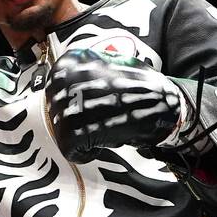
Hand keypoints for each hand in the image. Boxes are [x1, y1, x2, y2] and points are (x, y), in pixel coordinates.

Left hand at [47, 48, 190, 162]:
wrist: (161, 103)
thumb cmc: (139, 86)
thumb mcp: (107, 64)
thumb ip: (83, 71)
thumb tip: (66, 82)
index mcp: (68, 64)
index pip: (55, 92)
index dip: (73, 104)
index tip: (88, 107)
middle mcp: (63, 83)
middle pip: (57, 113)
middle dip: (77, 122)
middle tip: (100, 119)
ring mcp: (68, 108)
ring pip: (63, 133)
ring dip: (83, 136)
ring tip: (105, 127)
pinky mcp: (74, 133)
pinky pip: (71, 151)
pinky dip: (87, 153)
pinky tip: (104, 141)